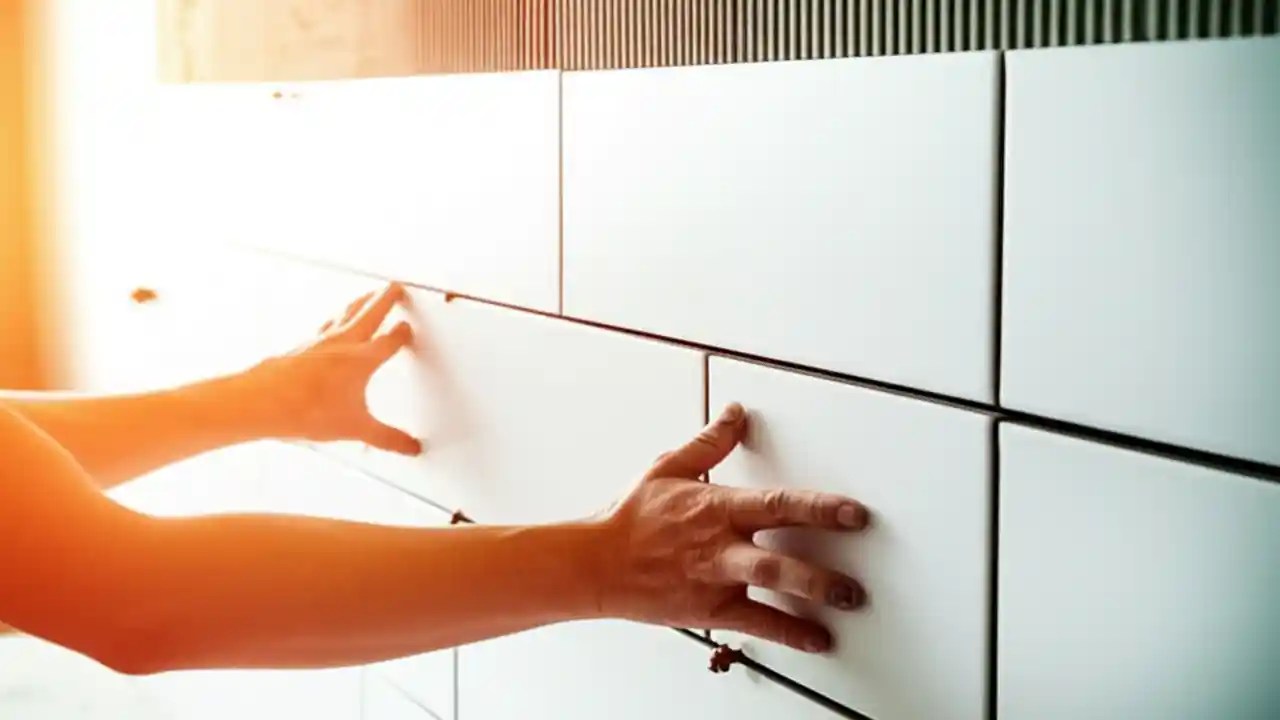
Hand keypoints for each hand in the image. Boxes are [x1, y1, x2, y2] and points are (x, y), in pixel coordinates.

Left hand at [246, 283, 419, 454]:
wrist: (263, 402)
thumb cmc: (305, 409)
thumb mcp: (356, 428)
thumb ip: (387, 438)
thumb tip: (409, 446)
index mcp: (362, 358)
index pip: (390, 339)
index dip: (403, 333)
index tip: (408, 327)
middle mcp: (343, 342)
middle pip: (370, 310)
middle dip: (386, 297)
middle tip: (395, 287)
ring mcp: (320, 340)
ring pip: (346, 312)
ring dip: (361, 302)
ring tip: (367, 296)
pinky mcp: (301, 345)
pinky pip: (325, 325)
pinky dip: (335, 319)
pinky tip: (331, 325)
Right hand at [596, 403, 868, 653]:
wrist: (597, 564)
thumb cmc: (631, 519)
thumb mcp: (669, 468)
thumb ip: (710, 442)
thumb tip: (736, 413)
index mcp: (715, 506)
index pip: (776, 503)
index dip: (818, 507)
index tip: (853, 511)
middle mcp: (719, 543)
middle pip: (778, 547)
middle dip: (823, 554)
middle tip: (860, 561)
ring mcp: (715, 578)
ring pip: (769, 584)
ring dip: (812, 591)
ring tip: (849, 598)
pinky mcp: (709, 609)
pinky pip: (755, 622)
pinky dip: (788, 632)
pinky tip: (817, 638)